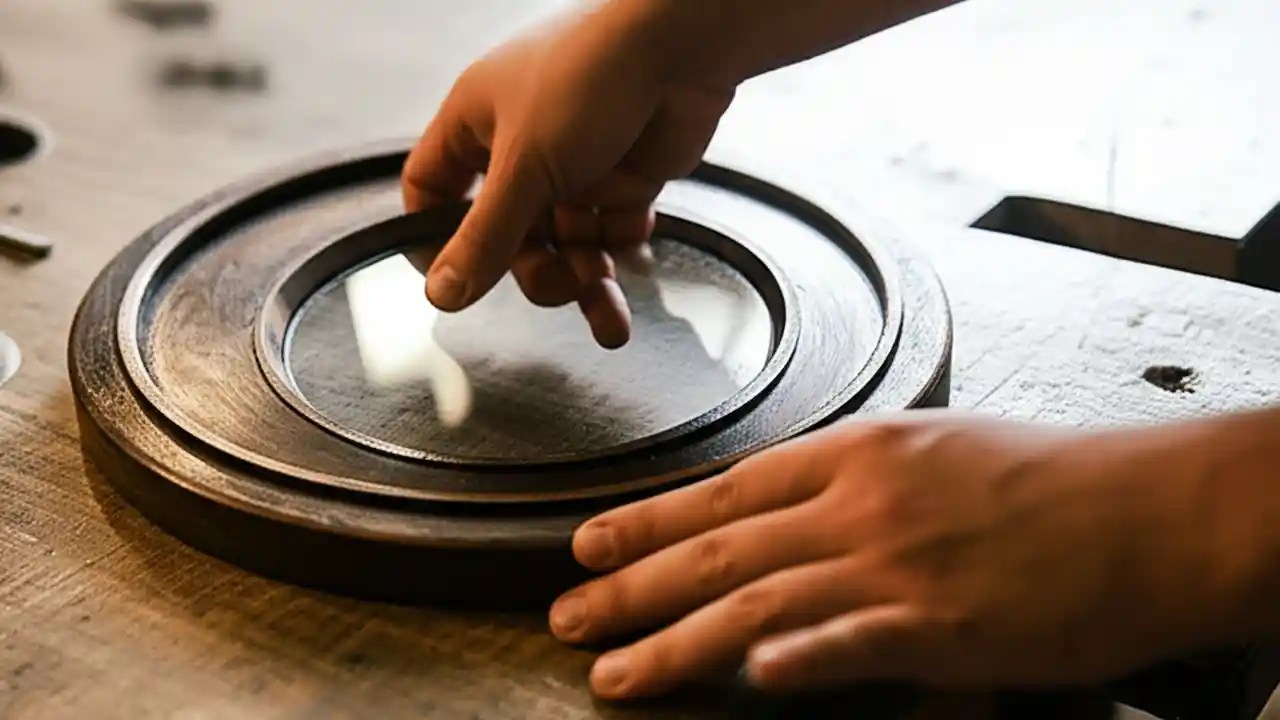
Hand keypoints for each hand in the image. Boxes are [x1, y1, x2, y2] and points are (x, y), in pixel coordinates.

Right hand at [401, 5, 734, 347]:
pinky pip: (612, 229)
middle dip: (536, 269)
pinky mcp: (625, 173)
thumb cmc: (592, 74)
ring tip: (606, 295)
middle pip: (508, 235)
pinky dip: (622, 242)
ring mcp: (575, 162)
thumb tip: (443, 293)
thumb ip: (486, 238)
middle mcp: (521, 145)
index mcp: (476, 125)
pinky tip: (633, 234)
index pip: (431, 191)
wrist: (684, 45)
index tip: (455, 280)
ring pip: (565, 241)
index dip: (436, 238)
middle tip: (562, 284)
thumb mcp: (525, 167)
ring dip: (585, 274)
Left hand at [547, 412, 1231, 698]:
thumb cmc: (1051, 478)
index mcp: (858, 455)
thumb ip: (857, 481)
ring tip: (614, 672)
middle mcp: (860, 504)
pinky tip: (750, 679)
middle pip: (719, 547)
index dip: (649, 520)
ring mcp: (896, 564)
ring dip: (676, 641)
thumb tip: (794, 513)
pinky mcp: (943, 624)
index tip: (588, 543)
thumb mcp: (935, 451)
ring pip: (758, 601)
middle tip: (567, 615)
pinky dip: (799, 659)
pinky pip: (854, 643)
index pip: (726, 489)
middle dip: (632, 584)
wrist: (1148, 507)